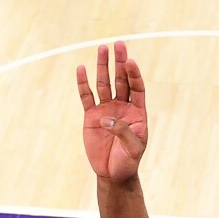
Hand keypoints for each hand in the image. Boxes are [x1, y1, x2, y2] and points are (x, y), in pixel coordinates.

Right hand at [76, 41, 148, 183]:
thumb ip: (123, 132)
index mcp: (137, 112)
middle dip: (120, 62)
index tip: (130, 62)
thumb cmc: (128, 161)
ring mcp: (106, 110)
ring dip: (103, 67)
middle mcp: (122, 107)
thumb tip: (107, 119)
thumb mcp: (133, 148)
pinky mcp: (91, 116)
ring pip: (104, 84)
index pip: (137, 87)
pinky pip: (86, 97)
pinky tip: (81, 69)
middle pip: (121, 80)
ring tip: (102, 48)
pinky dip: (83, 83)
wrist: (112, 173)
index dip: (134, 75)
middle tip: (118, 44)